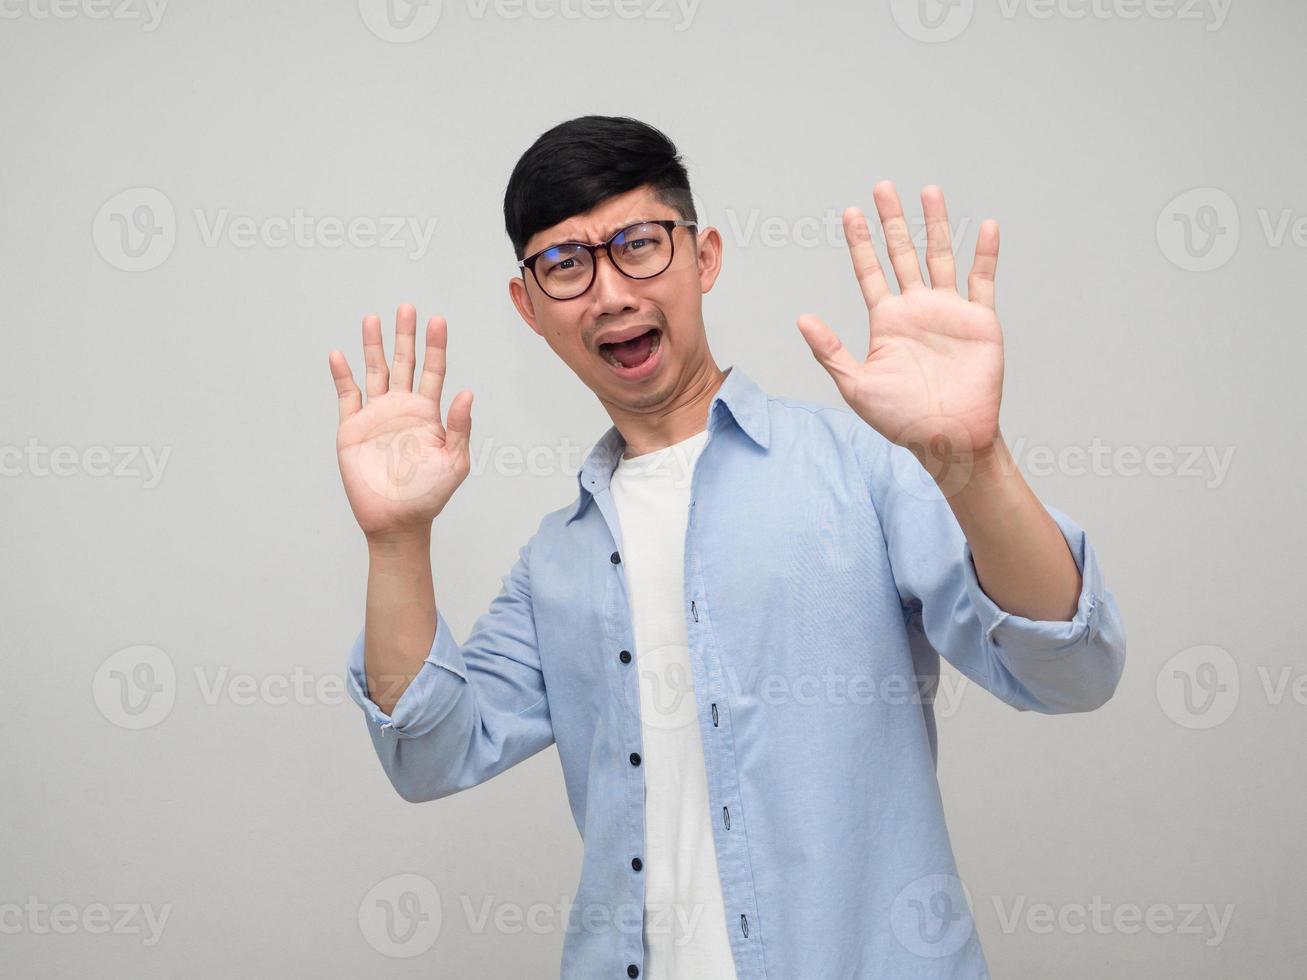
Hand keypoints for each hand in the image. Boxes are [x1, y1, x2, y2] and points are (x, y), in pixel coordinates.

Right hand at [329, 304, 472, 540]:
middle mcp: (401, 408)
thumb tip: (467, 393)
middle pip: (403, 363)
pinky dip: (342, 375)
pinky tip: (339, 353)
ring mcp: (376, 415)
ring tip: (372, 318)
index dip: (435, 346)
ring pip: (374, 372)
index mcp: (427, 413)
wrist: (397, 521)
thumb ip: (459, 427)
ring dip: (373, 346)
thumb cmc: (429, 495)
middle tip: (407, 308)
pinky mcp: (352, 428)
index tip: (437, 321)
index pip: (433, 371)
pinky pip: (346, 395)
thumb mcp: (454, 462)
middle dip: (405, 336)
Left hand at [797, 182, 1003, 486]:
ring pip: (941, 257)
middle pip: (902, 254)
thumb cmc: (900, 420)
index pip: (870, 273)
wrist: (947, 438)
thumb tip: (801, 319)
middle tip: (883, 188)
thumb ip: (830, 350)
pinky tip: (987, 226)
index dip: (860, 244)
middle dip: (893, 222)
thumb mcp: (856, 385)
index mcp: (887, 322)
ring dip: (936, 225)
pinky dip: (986, 254)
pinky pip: (983, 281)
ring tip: (929, 191)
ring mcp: (949, 312)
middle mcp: (916, 310)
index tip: (850, 213)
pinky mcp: (980, 321)